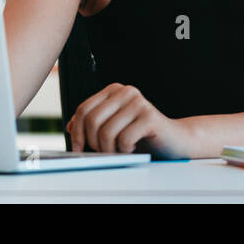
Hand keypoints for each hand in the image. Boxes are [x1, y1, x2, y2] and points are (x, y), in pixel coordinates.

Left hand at [67, 83, 194, 157]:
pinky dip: (125, 150)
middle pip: (92, 120)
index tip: (77, 149)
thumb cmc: (141, 135)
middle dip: (93, 143)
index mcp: (114, 90)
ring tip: (119, 152)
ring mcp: (139, 102)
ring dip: (110, 150)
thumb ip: (93, 123)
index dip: (76, 131)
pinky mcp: (150, 117)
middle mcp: (126, 91)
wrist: (174, 141)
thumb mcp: (113, 127)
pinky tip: (133, 148)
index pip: (83, 109)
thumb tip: (69, 126)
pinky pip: (124, 139)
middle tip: (103, 153)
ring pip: (106, 132)